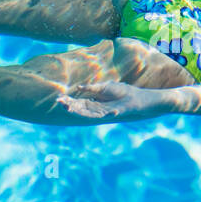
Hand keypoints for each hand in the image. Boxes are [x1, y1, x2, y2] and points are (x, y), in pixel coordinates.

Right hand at [57, 82, 171, 121]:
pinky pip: (113, 112)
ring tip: (70, 109)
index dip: (69, 102)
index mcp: (96, 102)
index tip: (58, 99)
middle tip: (60, 104)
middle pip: (83, 109)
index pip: (79, 104)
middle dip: (72, 107)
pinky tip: (107, 111)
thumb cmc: (124, 93)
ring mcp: (110, 111)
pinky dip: (110, 112)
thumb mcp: (106, 88)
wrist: (143, 99)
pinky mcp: (122, 111)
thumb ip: (93, 89)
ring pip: (94, 113)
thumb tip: (77, 88)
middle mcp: (100, 109)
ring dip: (82, 112)